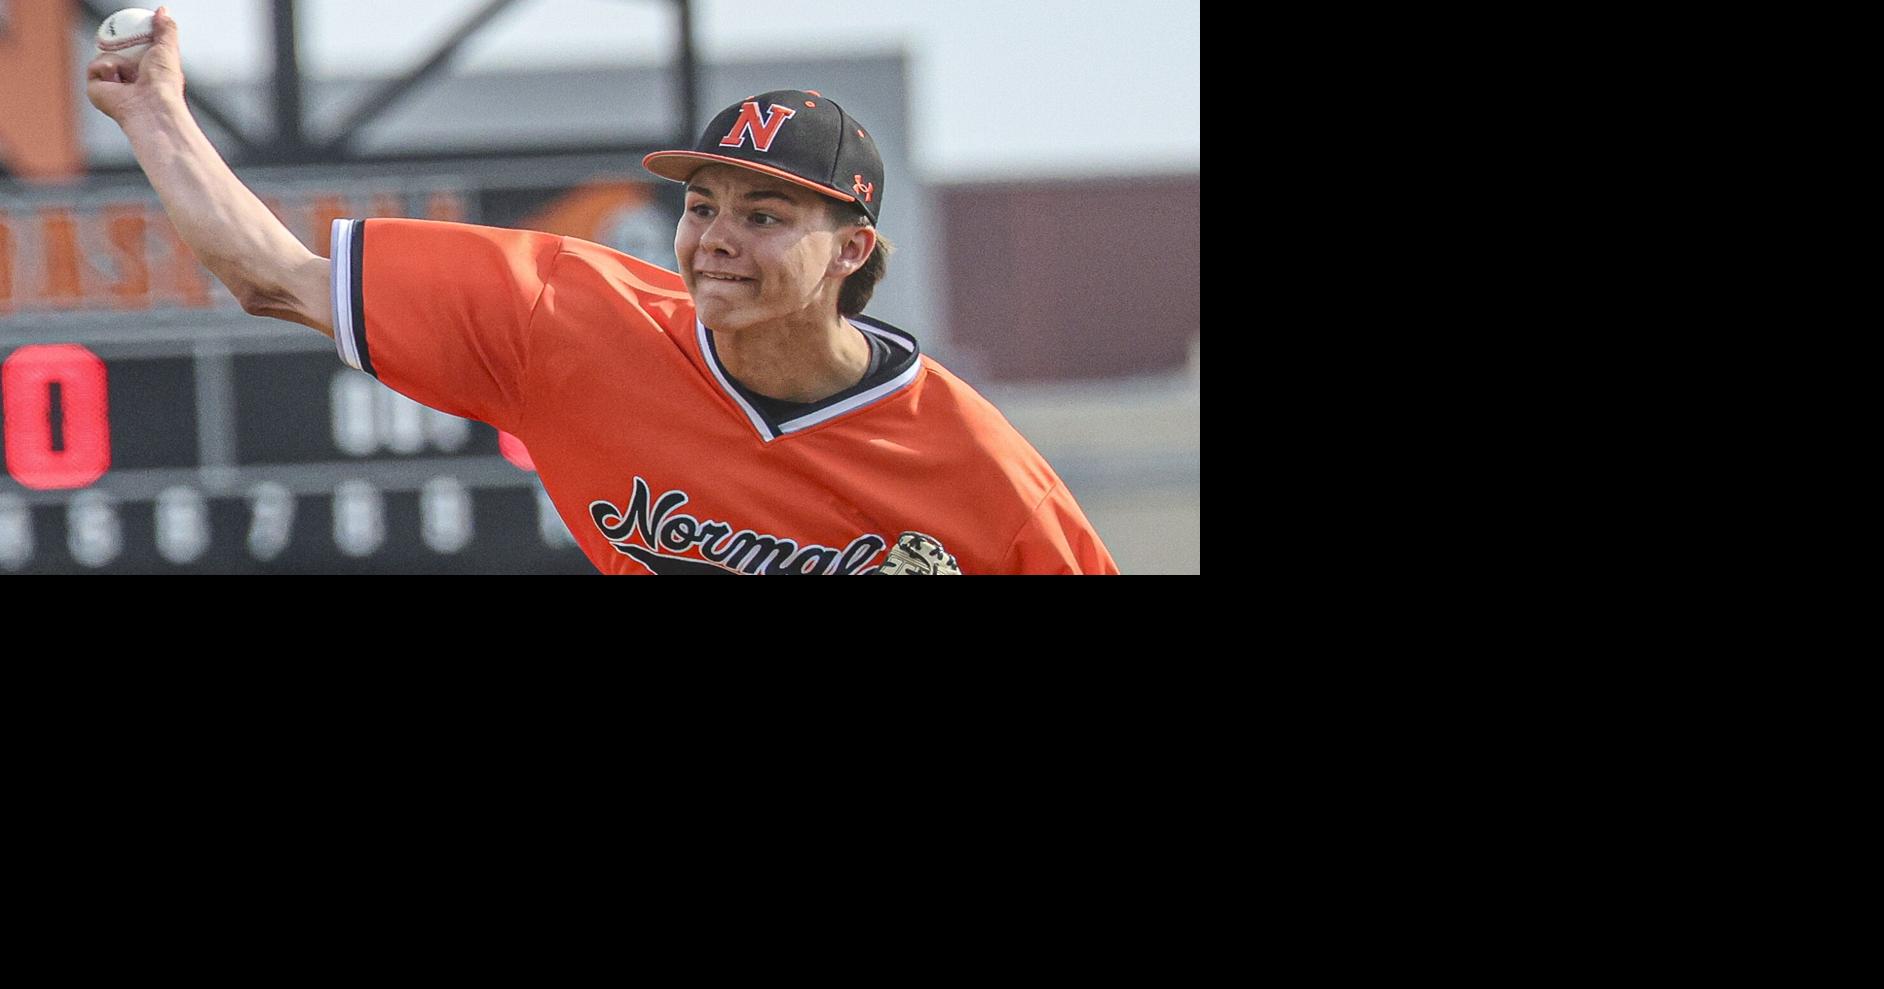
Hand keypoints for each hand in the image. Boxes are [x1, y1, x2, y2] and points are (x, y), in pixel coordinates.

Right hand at [87, 7, 186, 125]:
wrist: (150, 104)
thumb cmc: (163, 82)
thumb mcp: (167, 48)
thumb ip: (165, 29)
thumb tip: (162, 11)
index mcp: (147, 74)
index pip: (136, 52)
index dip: (132, 41)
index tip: (132, 28)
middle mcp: (130, 82)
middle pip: (117, 54)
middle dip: (120, 48)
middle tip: (124, 44)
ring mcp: (112, 87)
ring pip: (104, 57)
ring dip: (116, 59)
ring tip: (130, 73)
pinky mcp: (96, 90)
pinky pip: (94, 66)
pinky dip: (104, 67)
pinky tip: (116, 79)